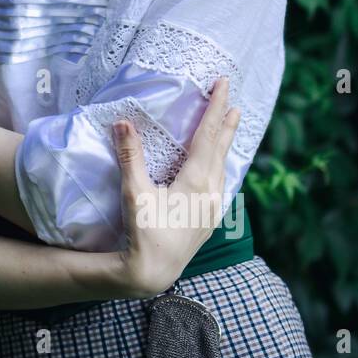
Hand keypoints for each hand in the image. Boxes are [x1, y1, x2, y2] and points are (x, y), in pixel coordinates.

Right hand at [110, 76, 239, 297]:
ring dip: (225, 144)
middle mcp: (212, 191)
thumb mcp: (135, 192)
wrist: (154, 271)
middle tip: (234, 101)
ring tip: (230, 127)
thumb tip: (123, 122)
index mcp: (197, 180)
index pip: (208, 135)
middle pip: (221, 149)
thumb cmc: (144, 232)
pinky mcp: (209, 219)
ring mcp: (213, 207)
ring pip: (223, 167)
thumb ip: (130, 156)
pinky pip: (220, 183)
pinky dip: (220, 165)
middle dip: (227, 123)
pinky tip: (218, 167)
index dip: (216, 108)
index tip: (224, 85)